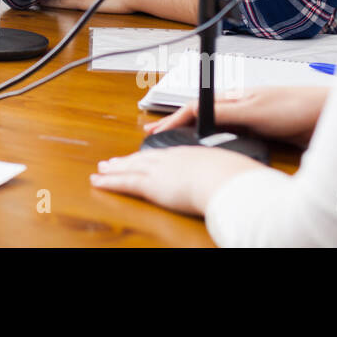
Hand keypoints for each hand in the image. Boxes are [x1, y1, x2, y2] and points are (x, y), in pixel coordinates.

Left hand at [90, 146, 264, 215]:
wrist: (226, 179)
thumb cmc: (233, 176)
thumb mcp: (232, 170)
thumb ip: (227, 173)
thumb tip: (239, 179)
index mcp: (189, 153)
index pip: (164, 154)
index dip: (151, 156)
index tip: (142, 157)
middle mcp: (170, 158)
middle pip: (143, 158)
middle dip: (126, 160)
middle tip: (112, 161)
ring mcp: (159, 170)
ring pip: (130, 168)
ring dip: (114, 169)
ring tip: (102, 169)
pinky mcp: (151, 184)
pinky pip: (124, 183)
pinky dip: (109, 182)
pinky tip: (97, 182)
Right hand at [144, 86, 329, 149]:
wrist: (325, 114)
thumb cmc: (294, 106)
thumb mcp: (253, 111)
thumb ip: (223, 113)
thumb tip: (194, 115)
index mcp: (232, 97)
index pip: (193, 107)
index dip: (172, 118)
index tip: (155, 129)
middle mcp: (237, 106)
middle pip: (198, 115)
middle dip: (175, 122)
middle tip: (153, 132)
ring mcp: (248, 118)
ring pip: (212, 125)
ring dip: (191, 131)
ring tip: (173, 139)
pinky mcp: (261, 131)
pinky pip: (229, 135)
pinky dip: (212, 140)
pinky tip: (210, 146)